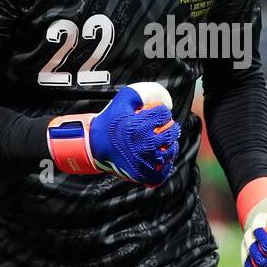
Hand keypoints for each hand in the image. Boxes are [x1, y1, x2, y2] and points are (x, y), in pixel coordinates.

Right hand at [47, 82, 180, 186]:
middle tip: (164, 126)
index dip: (162, 111)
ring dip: (169, 144)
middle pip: (171, 133)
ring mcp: (145, 162)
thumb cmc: (109, 124)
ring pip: (170, 151)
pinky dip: (164, 163)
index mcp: (138, 127)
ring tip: (163, 141)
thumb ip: (142, 92)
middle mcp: (144, 145)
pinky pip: (163, 170)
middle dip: (170, 127)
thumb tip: (162, 98)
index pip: (164, 114)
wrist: (95, 147)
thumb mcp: (122, 100)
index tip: (156, 113)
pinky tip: (160, 156)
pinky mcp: (143, 174)